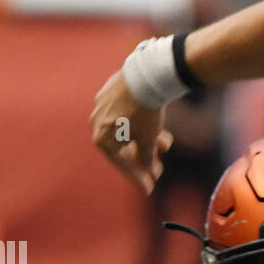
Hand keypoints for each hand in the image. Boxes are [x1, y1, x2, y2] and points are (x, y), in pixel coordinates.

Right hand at [90, 69, 174, 194]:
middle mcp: (97, 122)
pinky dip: (139, 123)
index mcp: (102, 137)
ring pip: (125, 129)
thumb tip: (149, 171)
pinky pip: (125, 113)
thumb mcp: (149, 139)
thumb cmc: (146, 111)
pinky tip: (155, 125)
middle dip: (143, 157)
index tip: (149, 188)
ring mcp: (102, 105)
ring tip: (166, 144)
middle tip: (159, 168)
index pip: (121, 163)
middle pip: (122, 146)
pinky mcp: (110, 91)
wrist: (147, 75)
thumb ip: (147, 158)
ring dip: (145, 139)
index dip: (137, 177)